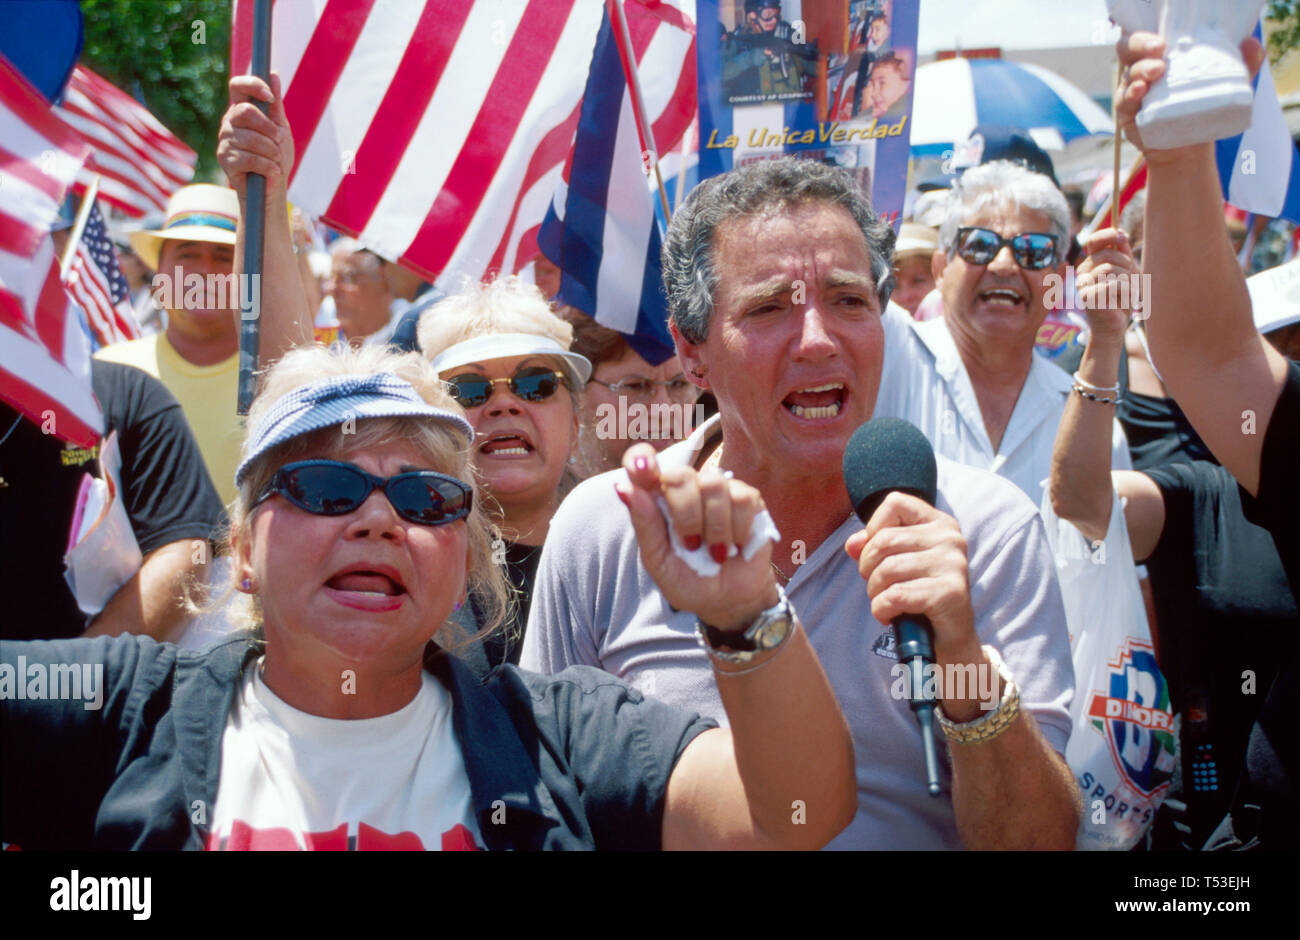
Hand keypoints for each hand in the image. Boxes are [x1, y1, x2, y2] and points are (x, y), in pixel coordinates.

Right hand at [218, 73, 294, 200]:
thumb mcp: (280, 127)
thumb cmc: (276, 156)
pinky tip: (272, 172)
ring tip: (276, 161)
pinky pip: (249, 158)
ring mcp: (224, 140)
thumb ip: (276, 104)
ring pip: (251, 139)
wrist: (272, 187)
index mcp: (242, 110)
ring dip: (272, 152)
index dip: (253, 85)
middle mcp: (229, 122)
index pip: (238, 86)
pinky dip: (268, 167)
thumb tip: (274, 74)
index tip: (270, 98)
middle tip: (278, 140)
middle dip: (268, 128)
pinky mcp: (225, 160)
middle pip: (244, 111)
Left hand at [616, 443, 778, 631]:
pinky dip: (738, 529)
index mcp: (657, 499)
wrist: (728, 600)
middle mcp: (686, 488)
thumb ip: (644, 524)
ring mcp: (718, 490)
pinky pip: (742, 498)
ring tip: (716, 552)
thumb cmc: (688, 579)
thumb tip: (624, 487)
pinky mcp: (747, 498)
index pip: (642, 462)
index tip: (643, 470)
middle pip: (680, 474)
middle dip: (686, 514)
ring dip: (715, 527)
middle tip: (692, 544)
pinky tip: (735, 545)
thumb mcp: (659, 561)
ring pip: (714, 484)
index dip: (641, 459)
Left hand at [844, 492, 979, 680]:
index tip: (877, 554)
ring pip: (887, 569)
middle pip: (884, 540)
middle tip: (876, 586)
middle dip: (867, 568)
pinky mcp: (950, 592)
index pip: (895, 503)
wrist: (948, 639)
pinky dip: (882, 609)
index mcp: (939, 523)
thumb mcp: (896, 566)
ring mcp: (953, 564)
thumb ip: (873, 547)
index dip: (874, 528)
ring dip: (874, 593)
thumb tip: (852, 544)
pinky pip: (896, 595)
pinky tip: (889, 616)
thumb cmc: (919, 597)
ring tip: (884, 602)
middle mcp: (951, 539)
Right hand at [1076, 227, 1140, 334]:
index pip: (1094, 241)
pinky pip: (1112, 284)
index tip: (1124, 236)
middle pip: (1107, 254)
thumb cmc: (1120, 300)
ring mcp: (1082, 284)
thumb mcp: (1125, 271)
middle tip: (1130, 281)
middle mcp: (1083, 272)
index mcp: (1091, 264)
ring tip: (1127, 293)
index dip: (1108, 234)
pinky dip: (1125, 291)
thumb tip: (1121, 232)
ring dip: (1127, 281)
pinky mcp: (1087, 296)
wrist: (1113, 328)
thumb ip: (1122, 253)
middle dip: (1126, 265)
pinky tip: (1124, 300)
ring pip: (1110, 269)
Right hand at [1115, 31, 1264, 154]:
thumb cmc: (1202, 106)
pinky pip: (1123, 101)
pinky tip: (1140, 91)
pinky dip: (1130, 95)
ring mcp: (1131, 92)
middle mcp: (1140, 70)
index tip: (1165, 40)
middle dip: (1140, 44)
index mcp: (1159, 56)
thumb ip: (1242, 64)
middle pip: (1127, 48)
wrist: (1190, 143)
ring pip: (1128, 74)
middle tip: (1160, 48)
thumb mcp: (1224, 83)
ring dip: (1141, 69)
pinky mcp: (1128, 114)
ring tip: (1157, 71)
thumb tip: (1253, 44)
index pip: (1145, 36)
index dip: (1148, 34)